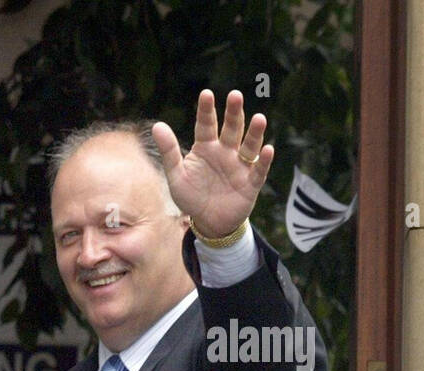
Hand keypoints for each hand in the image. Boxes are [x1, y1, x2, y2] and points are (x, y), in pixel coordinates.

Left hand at [152, 89, 273, 238]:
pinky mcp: (251, 183)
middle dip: (234, 113)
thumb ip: (169, 151)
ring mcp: (240, 166)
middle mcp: (226, 152)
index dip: (206, 111)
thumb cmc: (191, 197)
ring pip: (249, 146)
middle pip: (231, 129)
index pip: (206, 125)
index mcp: (206, 148)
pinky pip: (258, 170)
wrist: (208, 223)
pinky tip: (267, 149)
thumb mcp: (176, 175)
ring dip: (254, 133)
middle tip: (235, 95)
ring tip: (259, 118)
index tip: (206, 94)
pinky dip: (263, 160)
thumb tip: (157, 125)